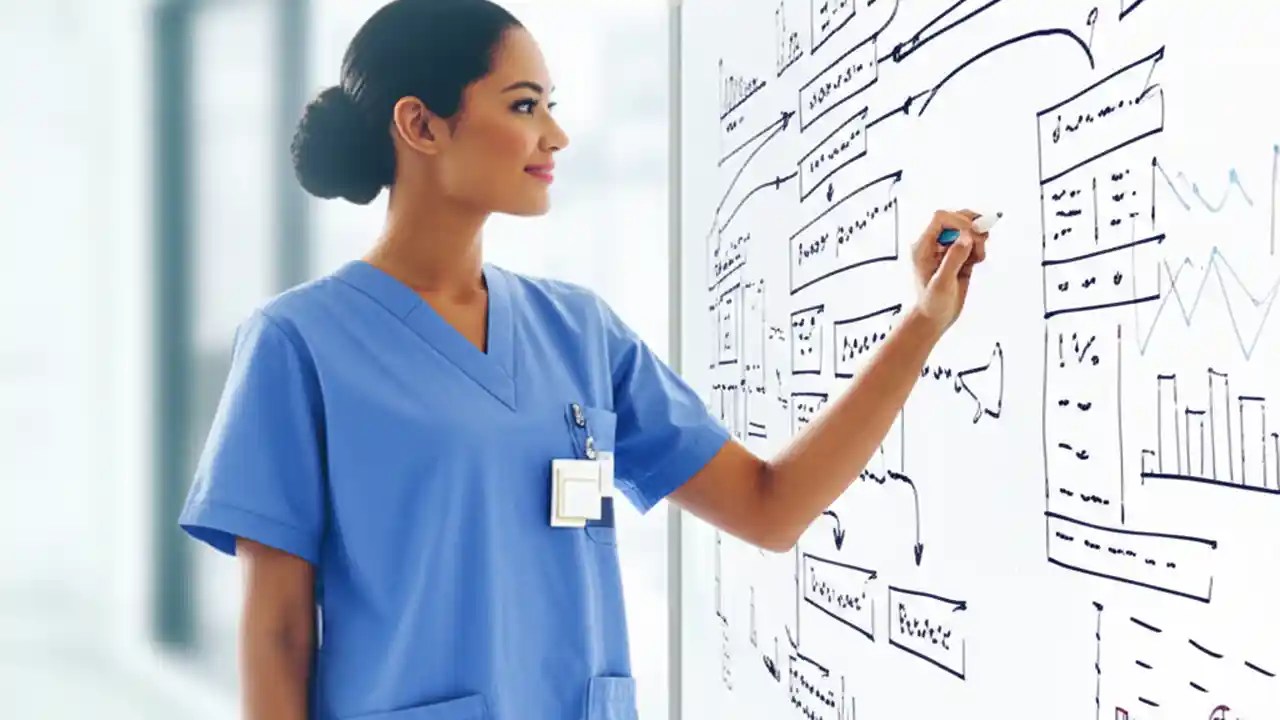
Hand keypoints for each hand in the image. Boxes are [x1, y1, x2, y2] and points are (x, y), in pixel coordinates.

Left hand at [910, 209, 988, 332]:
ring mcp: (946, 251)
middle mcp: (933, 245)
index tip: (973, 233)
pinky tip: (977, 261)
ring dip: (978, 239)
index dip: (959, 220)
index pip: (940, 219)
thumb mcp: (942, 283)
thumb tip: (966, 238)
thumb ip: (953, 259)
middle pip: (955, 220)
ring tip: (978, 257)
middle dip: (972, 227)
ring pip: (966, 231)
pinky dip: (979, 248)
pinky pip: (972, 244)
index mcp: (922, 247)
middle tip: (983, 238)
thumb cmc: (931, 304)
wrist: (934, 319)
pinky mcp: (958, 258)